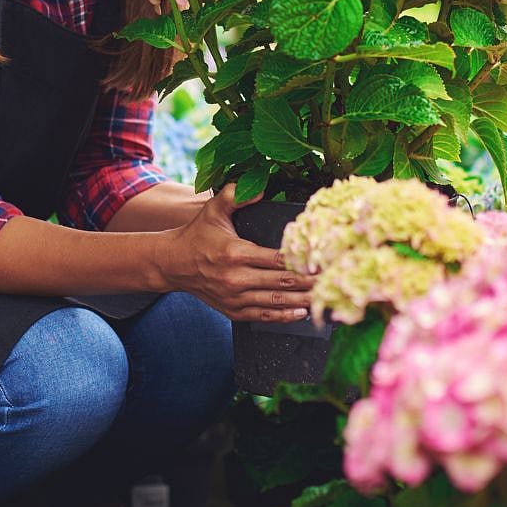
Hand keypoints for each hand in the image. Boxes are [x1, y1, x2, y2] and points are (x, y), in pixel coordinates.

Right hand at [158, 184, 314, 321]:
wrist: (174, 263)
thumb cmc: (198, 234)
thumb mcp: (213, 209)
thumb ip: (235, 195)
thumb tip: (259, 190)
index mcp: (235, 253)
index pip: (276, 258)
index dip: (302, 260)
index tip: (322, 259)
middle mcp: (236, 278)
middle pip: (282, 282)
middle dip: (310, 282)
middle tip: (332, 278)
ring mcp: (235, 297)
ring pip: (276, 302)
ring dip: (302, 301)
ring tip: (324, 297)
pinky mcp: (233, 310)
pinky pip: (263, 316)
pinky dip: (284, 316)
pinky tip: (301, 312)